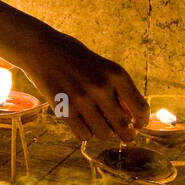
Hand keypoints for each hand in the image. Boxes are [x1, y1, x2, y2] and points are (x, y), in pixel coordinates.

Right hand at [27, 30, 148, 142]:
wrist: (42, 48)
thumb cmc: (76, 57)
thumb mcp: (104, 67)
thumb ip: (118, 91)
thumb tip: (133, 118)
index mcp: (116, 74)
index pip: (140, 107)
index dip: (142, 121)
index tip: (138, 124)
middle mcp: (101, 87)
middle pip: (123, 126)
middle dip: (128, 135)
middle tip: (127, 136)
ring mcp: (81, 100)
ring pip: (104, 133)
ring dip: (105, 132)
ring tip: (100, 124)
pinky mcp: (64, 109)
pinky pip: (83, 134)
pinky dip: (86, 133)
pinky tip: (84, 123)